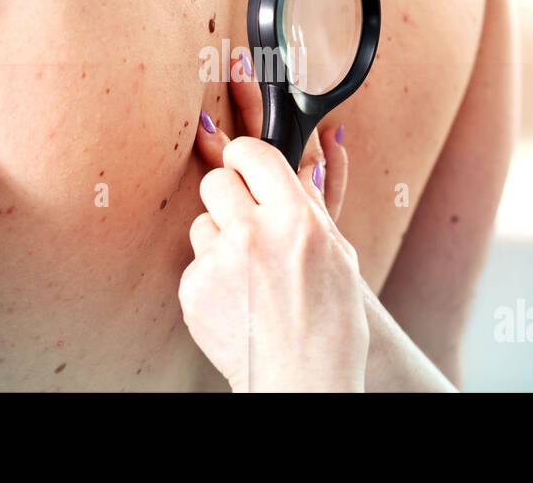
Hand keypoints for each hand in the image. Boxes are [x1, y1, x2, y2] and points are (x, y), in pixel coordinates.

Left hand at [178, 53, 366, 391]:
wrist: (304, 381)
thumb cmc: (332, 325)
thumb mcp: (338, 256)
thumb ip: (311, 208)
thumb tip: (304, 168)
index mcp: (295, 218)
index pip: (252, 152)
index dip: (247, 158)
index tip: (247, 166)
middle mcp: (253, 232)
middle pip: (216, 181)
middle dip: (229, 196)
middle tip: (246, 220)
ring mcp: (218, 262)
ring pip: (202, 224)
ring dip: (220, 240)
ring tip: (249, 275)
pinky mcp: (194, 290)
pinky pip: (195, 264)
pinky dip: (211, 278)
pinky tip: (238, 301)